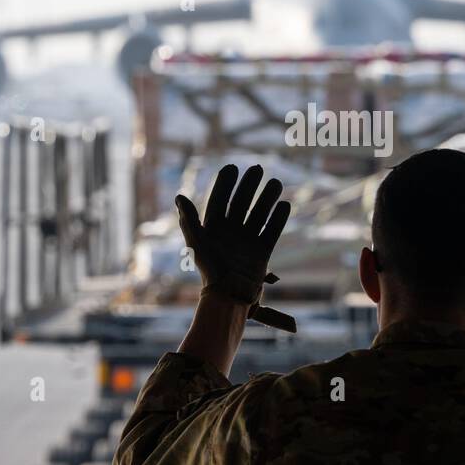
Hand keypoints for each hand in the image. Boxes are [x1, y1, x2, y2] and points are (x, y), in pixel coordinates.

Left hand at [175, 163, 294, 330]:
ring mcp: (247, 242)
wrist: (229, 297)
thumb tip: (179, 197)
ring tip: (276, 183)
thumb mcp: (197, 244)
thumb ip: (190, 220)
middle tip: (258, 168)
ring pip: (258, 214)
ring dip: (267, 198)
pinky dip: (278, 219)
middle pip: (240, 204)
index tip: (232, 167)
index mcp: (212, 229)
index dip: (225, 184)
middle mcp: (230, 233)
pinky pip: (271, 231)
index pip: (219, 201)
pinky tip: (285, 205)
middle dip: (248, 186)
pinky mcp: (262, 253)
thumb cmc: (210, 271)